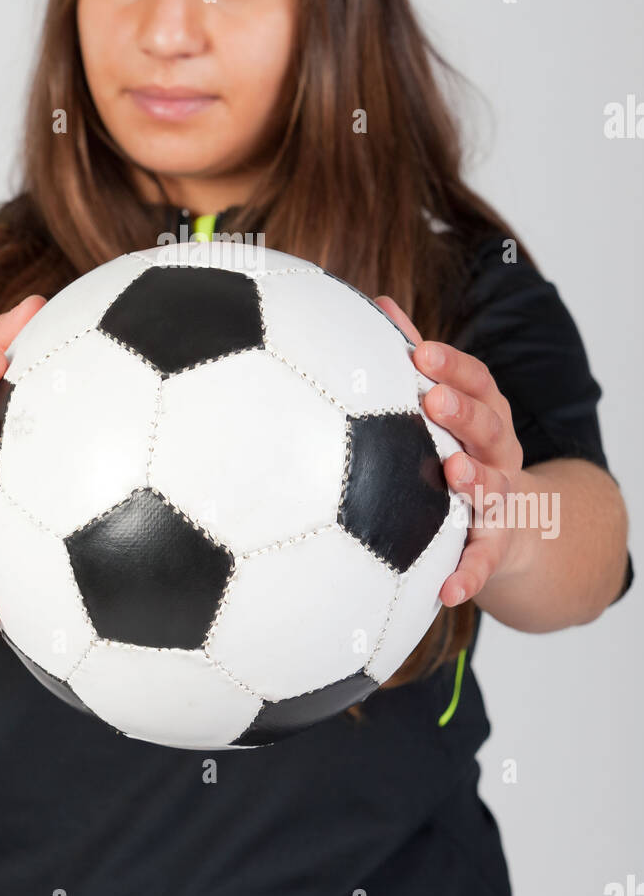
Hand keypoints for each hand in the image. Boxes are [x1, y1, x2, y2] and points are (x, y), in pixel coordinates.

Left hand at [374, 295, 525, 607]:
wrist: (517, 527)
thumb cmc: (463, 451)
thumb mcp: (450, 406)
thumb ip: (416, 357)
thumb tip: (377, 304)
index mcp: (485, 415)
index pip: (478, 381)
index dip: (453, 365)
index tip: (421, 351)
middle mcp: (498, 454)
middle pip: (489, 427)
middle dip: (463, 412)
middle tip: (433, 400)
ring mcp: (500, 501)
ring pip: (493, 489)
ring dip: (476, 482)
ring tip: (455, 476)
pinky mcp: (494, 547)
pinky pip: (483, 563)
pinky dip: (469, 576)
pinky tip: (446, 592)